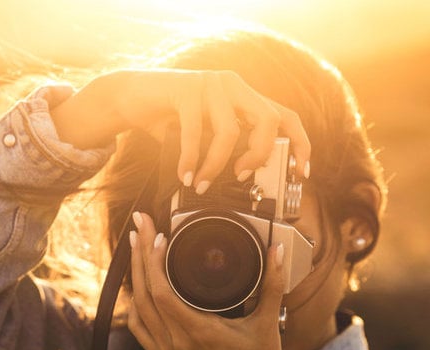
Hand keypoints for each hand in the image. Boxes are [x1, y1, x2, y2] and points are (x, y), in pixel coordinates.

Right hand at [51, 69, 311, 190]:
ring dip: (216, 165)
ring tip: (203, 184)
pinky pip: (195, 132)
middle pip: (267, 119)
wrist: (127, 97)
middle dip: (259, 154)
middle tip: (242, 176)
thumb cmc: (167, 118)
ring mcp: (210, 83)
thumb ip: (223, 146)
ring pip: (229, 130)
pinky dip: (191, 160)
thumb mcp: (202, 133)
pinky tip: (185, 175)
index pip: (284, 115)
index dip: (300, 143)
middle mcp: (232, 85)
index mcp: (242, 95)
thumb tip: (242, 180)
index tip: (302, 172)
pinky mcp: (185, 89)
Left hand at [126, 212, 285, 349]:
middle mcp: (175, 344)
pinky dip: (136, 302)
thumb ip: (272, 285)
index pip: (162, 292)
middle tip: (140, 225)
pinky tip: (139, 283)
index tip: (160, 235)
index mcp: (198, 333)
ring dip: (135, 276)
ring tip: (137, 245)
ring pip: (137, 309)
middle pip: (144, 294)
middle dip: (140, 255)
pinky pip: (138, 326)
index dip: (155, 261)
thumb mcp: (268, 323)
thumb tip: (277, 251)